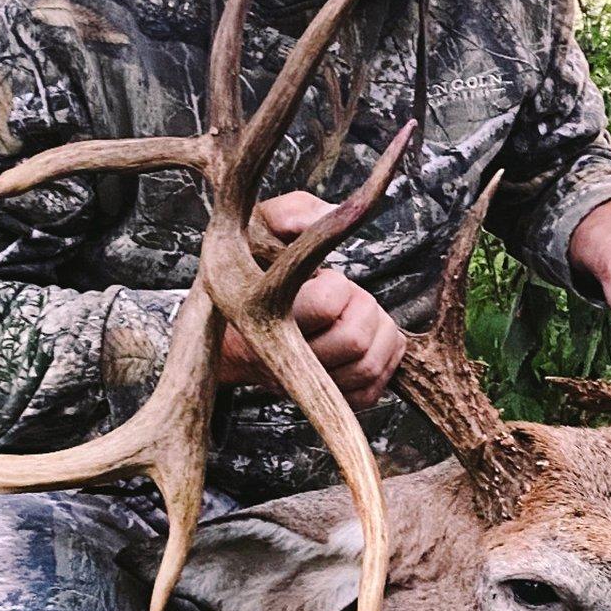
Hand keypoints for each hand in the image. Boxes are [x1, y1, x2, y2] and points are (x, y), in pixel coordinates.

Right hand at [218, 191, 405, 409]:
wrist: (227, 325)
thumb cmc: (252, 266)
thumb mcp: (263, 225)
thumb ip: (295, 212)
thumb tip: (332, 212)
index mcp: (268, 311)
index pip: (328, 305)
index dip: (340, 287)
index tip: (327, 278)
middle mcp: (285, 356)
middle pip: (354, 340)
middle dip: (366, 310)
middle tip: (353, 298)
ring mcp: (305, 384)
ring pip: (367, 369)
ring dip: (380, 337)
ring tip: (365, 317)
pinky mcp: (324, 398)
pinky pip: (370, 393)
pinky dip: (384, 364)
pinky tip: (373, 341)